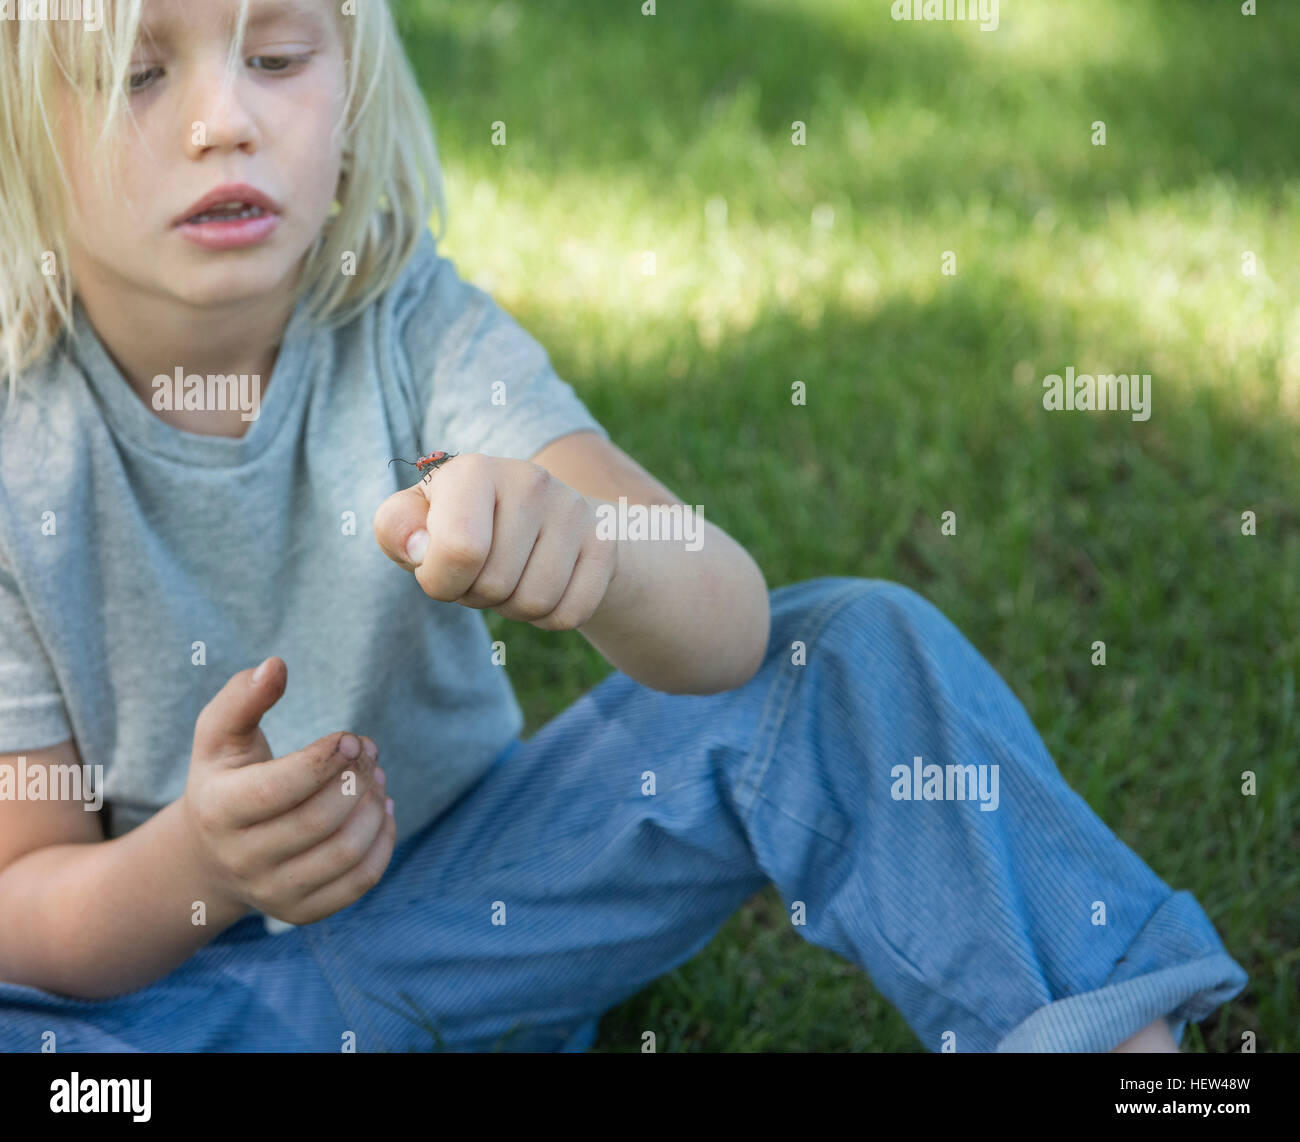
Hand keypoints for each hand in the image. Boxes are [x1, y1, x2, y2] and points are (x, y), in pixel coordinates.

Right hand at [181, 657, 395, 924]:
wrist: (212, 855)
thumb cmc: (226, 777)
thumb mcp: (219, 735)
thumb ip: (243, 696)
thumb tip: (276, 665)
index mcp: (218, 810)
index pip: (279, 790)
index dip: (325, 760)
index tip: (351, 738)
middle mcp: (242, 859)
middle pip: (319, 820)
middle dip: (356, 778)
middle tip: (368, 750)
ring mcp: (273, 892)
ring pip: (344, 853)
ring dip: (374, 807)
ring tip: (375, 777)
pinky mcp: (303, 911)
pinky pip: (360, 880)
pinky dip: (383, 840)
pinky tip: (381, 810)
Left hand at [373, 452, 618, 630]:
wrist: (541, 520)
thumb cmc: (464, 525)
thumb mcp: (419, 520)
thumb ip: (397, 528)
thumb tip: (420, 549)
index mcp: (474, 470)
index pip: (458, 550)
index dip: (441, 581)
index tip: (439, 570)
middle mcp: (530, 480)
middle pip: (495, 585)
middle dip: (478, 596)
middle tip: (482, 571)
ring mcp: (573, 510)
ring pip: (535, 603)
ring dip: (514, 608)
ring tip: (511, 575)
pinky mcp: (605, 543)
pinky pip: (571, 614)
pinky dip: (550, 617)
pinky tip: (544, 584)